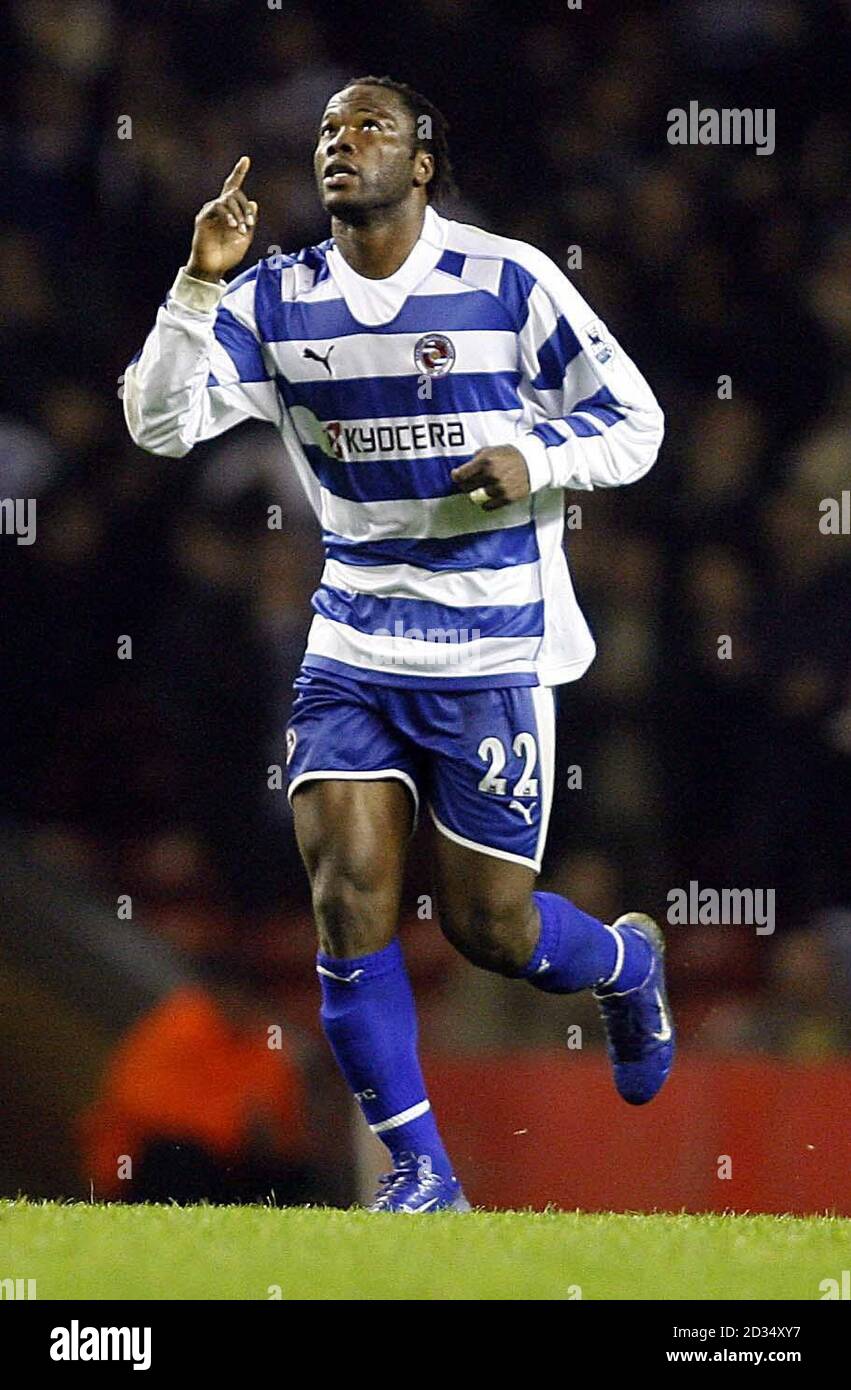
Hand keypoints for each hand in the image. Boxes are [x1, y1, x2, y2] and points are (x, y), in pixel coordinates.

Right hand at [186, 156, 257, 282]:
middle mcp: (219, 208)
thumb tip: (254, 203)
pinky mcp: (203, 218)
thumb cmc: (228, 255)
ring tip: (240, 230)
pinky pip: (217, 207)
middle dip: (244, 207)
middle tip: (249, 225)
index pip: (233, 187)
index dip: (239, 172)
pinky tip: (232, 226)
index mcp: (230, 211)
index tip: (246, 159)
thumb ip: (250, 221)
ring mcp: (210, 212)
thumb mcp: (245, 238)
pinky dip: (227, 215)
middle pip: (233, 192)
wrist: (214, 268)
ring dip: (238, 214)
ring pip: (227, 200)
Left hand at [451, 445, 530, 510]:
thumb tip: (465, 467)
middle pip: (466, 487)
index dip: (457, 476)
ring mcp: (499, 487)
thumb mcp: (493, 449)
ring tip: (483, 489)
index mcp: (485, 461)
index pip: (460, 475)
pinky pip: (487, 506)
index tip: (457, 476)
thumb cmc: (512, 455)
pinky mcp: (506, 498)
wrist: (534, 462)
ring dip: (477, 494)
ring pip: (476, 497)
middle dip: (466, 485)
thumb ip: (478, 457)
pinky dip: (486, 503)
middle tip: (470, 483)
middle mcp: (491, 475)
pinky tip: (489, 497)